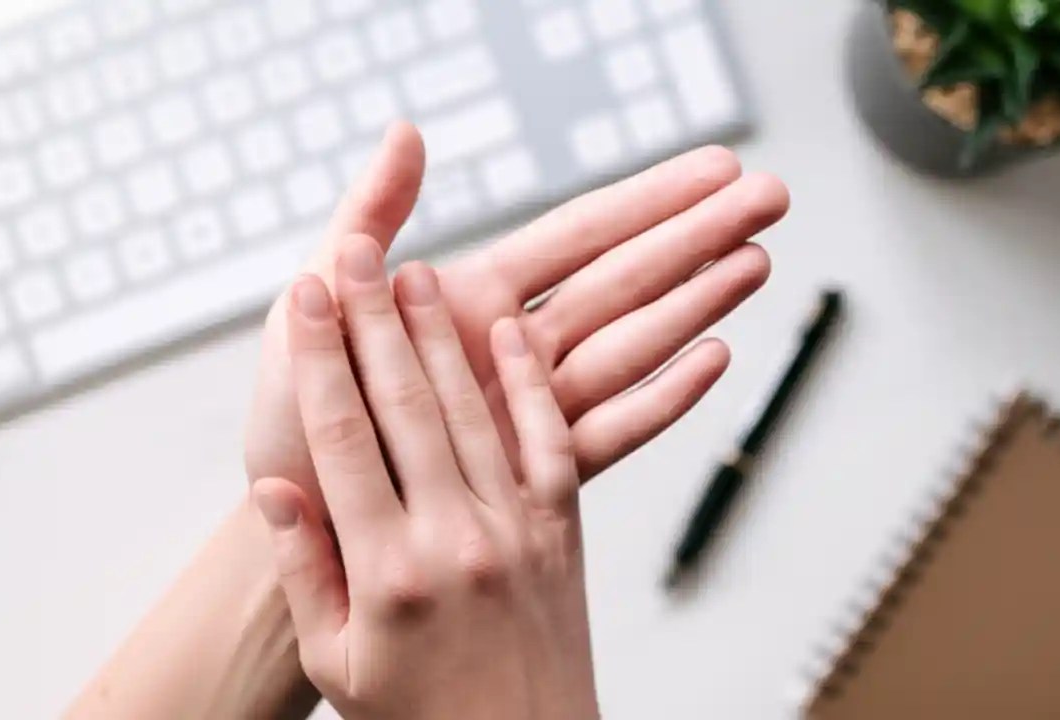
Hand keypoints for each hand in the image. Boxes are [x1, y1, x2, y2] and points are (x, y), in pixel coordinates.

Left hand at [245, 123, 788, 501]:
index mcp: (464, 302)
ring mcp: (525, 412)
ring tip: (757, 261)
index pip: (577, 234)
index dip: (648, 197)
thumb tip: (409, 132)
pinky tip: (713, 360)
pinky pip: (608, 432)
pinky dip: (660, 399)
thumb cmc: (289, 422)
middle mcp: (505, 350)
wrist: (293, 537)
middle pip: (622, 279)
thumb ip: (366, 222)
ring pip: (630, 344)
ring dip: (695, 302)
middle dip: (696, 235)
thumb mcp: (312, 309)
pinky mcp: (532, 477)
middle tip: (770, 195)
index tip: (714, 165)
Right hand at [253, 247, 598, 719]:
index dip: (316, 359)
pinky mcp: (563, 528)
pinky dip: (529, 381)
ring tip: (414, 269)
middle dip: (372, 319)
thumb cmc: (422, 718)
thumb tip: (275, 492)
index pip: (341, 439)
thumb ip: (309, 572)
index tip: (300, 297)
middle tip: (351, 253)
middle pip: (405, 405)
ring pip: (473, 408)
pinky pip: (549, 439)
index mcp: (386, 571)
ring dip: (442, 335)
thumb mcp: (340, 662)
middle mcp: (453, 537)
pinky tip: (511, 329)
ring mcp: (514, 528)